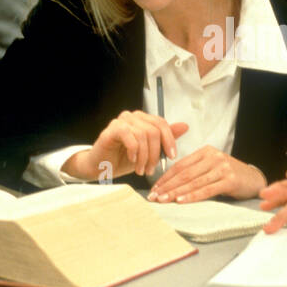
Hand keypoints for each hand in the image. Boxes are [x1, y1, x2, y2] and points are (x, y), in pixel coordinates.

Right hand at [62, 111, 188, 180]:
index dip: (169, 140)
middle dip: (155, 153)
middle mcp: (133, 117)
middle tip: (151, 169)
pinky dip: (133, 150)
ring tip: (140, 169)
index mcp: (143, 120)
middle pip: (154, 130)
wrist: (102, 168)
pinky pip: (129, 135)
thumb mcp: (150, 152)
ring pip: (143, 135)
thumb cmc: (124, 159)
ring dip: (144, 156)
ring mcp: (121, 121)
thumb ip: (165, 139)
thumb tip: (185, 126)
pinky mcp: (111, 129)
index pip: (162, 124)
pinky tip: (131, 159)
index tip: (171, 156)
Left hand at [148, 146, 265, 202]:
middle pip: (184, 173)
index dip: (165, 178)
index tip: (154, 189)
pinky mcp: (230, 180)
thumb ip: (194, 170)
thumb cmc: (229, 175)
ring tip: (163, 200)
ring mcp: (222, 167)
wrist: (253, 180)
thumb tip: (169, 183)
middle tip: (154, 197)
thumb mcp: (211, 167)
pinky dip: (192, 196)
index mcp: (206, 151)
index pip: (180, 165)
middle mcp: (213, 157)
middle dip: (167, 186)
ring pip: (193, 181)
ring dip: (176, 192)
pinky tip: (181, 201)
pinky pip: (207, 189)